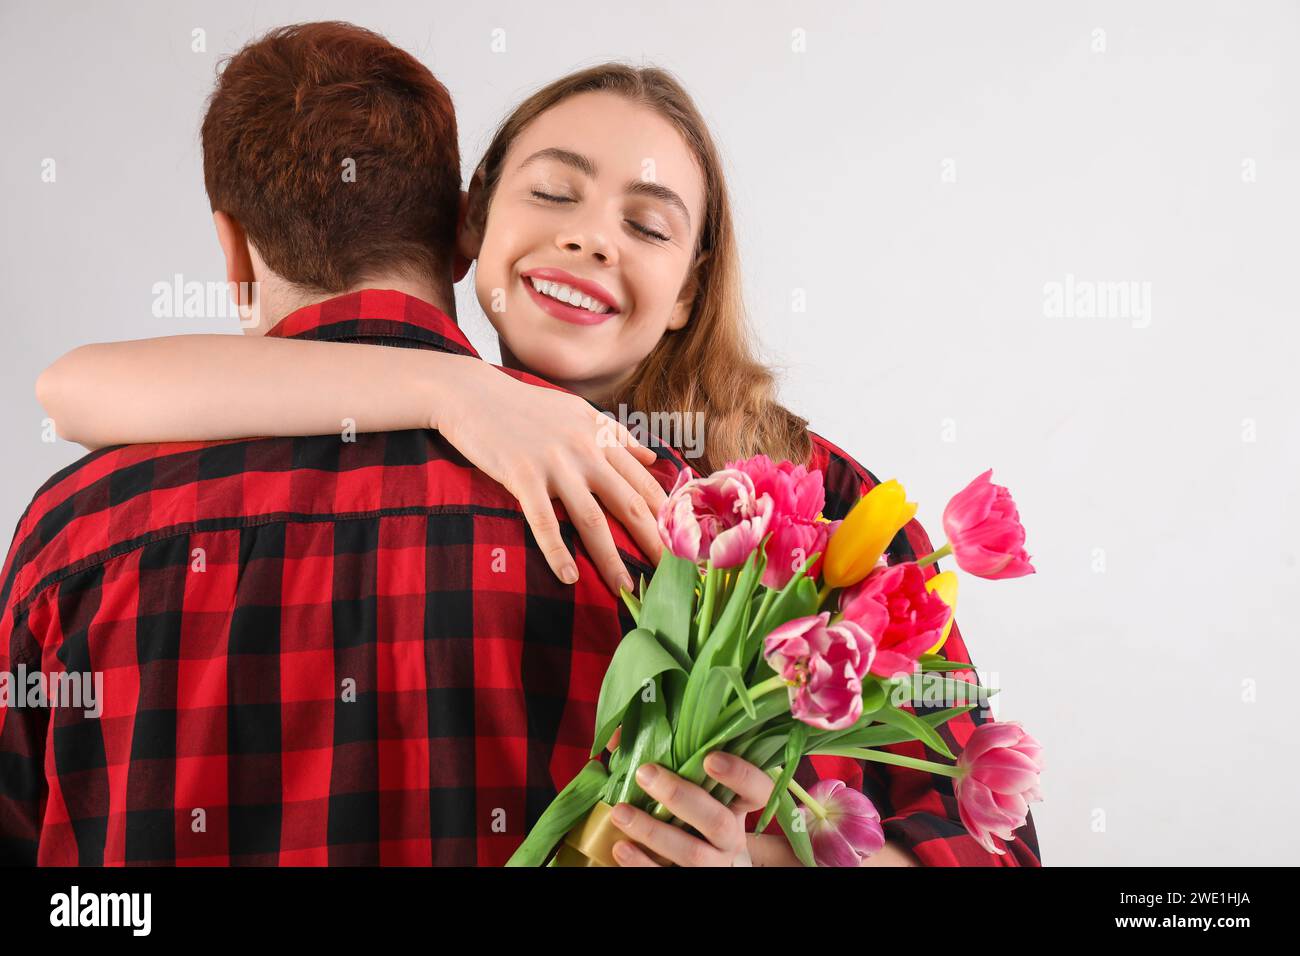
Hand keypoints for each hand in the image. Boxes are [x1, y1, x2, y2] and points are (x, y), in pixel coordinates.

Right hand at [433, 360, 666, 596]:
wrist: (472, 393)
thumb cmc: (525, 406)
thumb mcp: (579, 411)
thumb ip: (617, 435)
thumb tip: (653, 458)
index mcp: (601, 437)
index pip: (644, 482)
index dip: (666, 515)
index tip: (682, 543)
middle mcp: (585, 451)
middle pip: (629, 503)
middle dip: (654, 541)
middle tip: (672, 573)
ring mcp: (554, 464)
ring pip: (592, 519)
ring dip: (611, 558)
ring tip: (626, 588)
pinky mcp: (522, 476)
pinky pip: (544, 522)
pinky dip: (557, 551)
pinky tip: (568, 577)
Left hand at [607, 753, 774, 866]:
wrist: (695, 864)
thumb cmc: (687, 816)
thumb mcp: (688, 790)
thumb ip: (663, 759)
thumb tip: (616, 736)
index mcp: (737, 808)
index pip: (758, 790)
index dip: (741, 775)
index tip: (711, 758)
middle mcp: (730, 839)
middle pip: (718, 822)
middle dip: (680, 796)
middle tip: (646, 774)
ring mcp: (712, 865)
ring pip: (691, 853)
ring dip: (652, 831)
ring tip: (620, 812)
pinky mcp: (689, 881)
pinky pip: (667, 876)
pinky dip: (642, 863)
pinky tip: (620, 847)